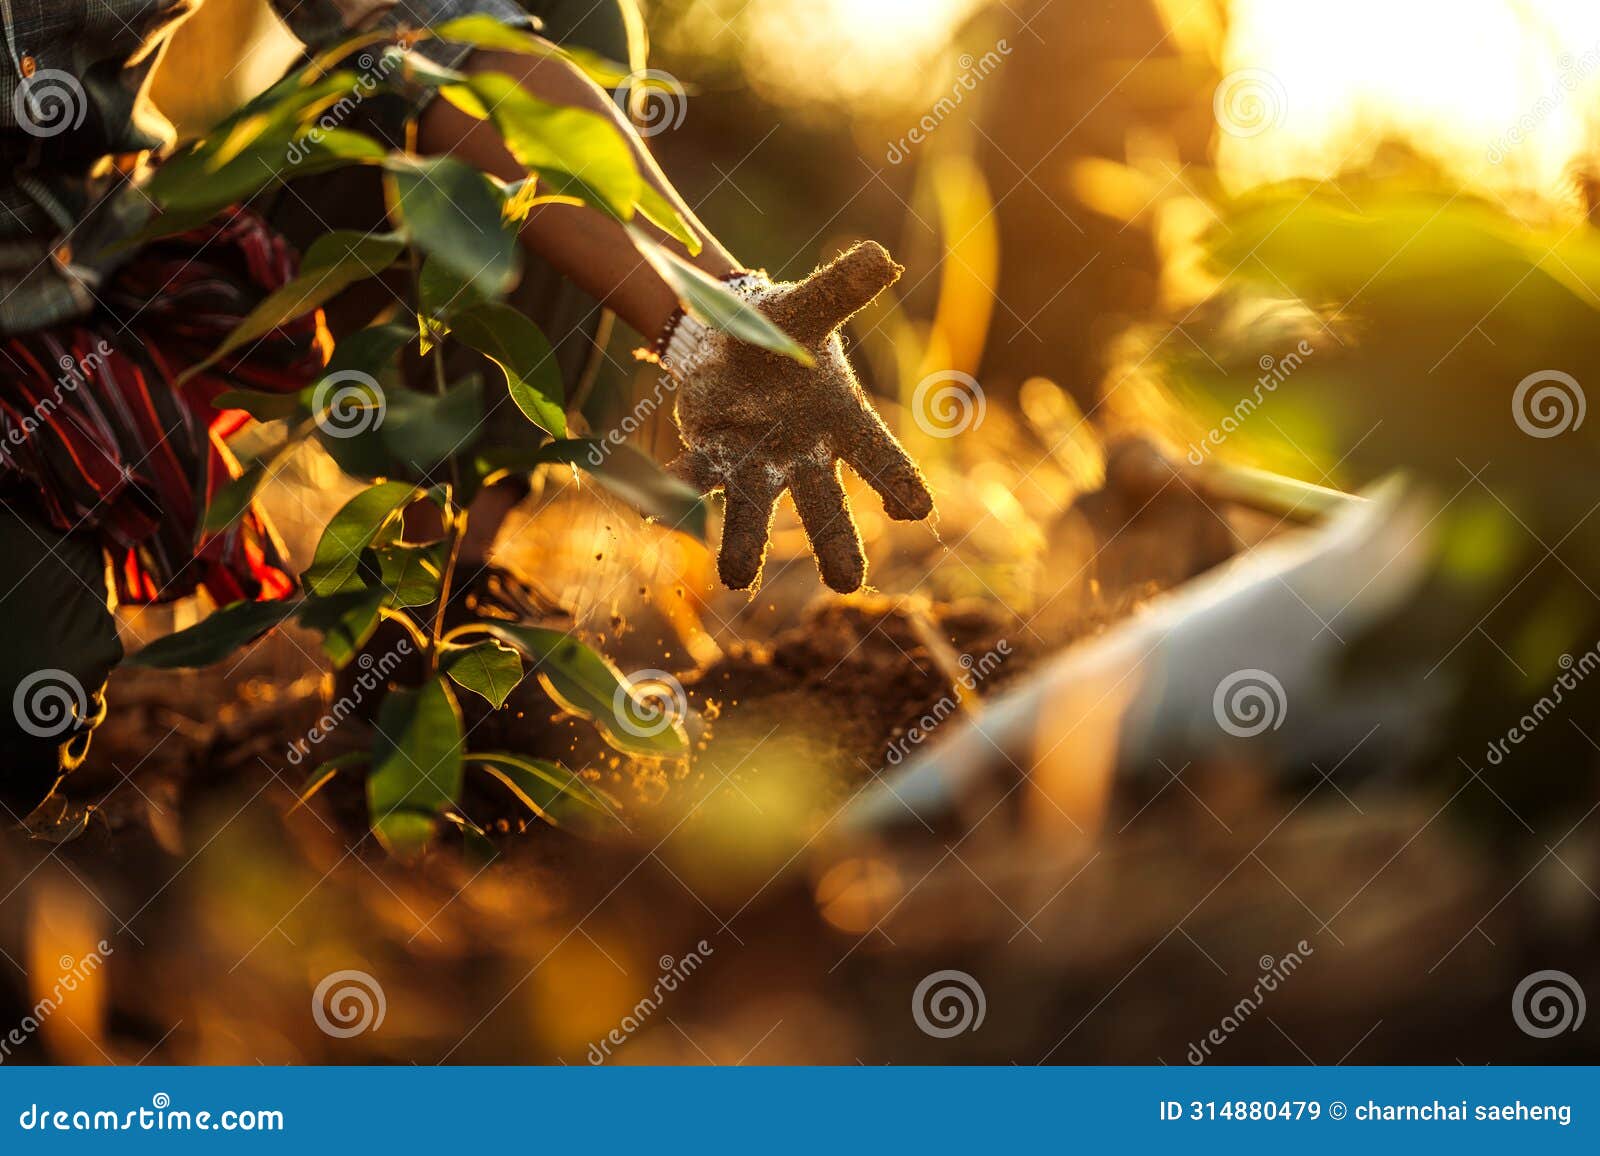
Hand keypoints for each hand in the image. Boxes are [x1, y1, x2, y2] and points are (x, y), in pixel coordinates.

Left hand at [657, 242, 934, 592]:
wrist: (735, 335)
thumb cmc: (786, 327)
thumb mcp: (809, 305)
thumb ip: (841, 289)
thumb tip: (878, 256)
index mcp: (842, 418)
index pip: (878, 454)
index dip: (898, 481)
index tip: (916, 510)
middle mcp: (805, 454)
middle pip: (825, 505)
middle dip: (835, 543)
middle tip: (846, 584)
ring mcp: (758, 462)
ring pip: (756, 509)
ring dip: (745, 544)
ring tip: (736, 579)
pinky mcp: (713, 455)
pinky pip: (698, 476)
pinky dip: (679, 489)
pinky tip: (659, 504)